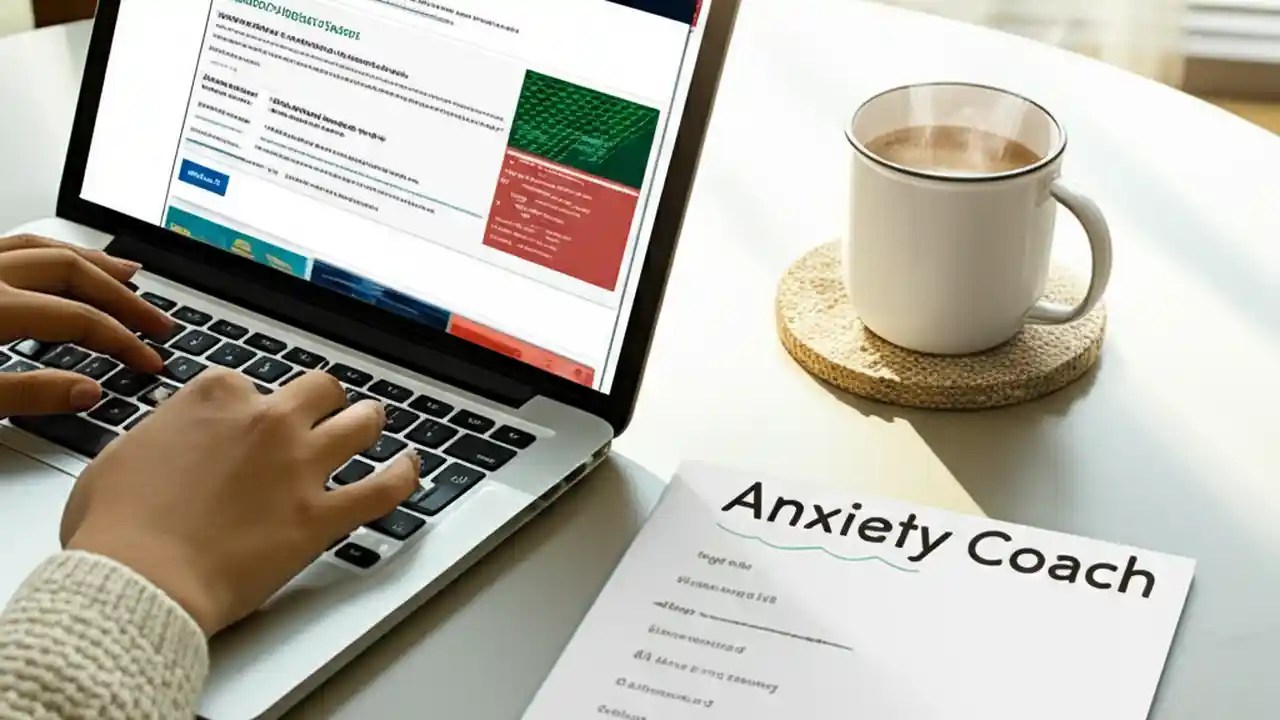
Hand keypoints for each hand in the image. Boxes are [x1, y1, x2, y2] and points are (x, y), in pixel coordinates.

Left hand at [0, 234, 171, 416]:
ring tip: (128, 274)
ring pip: (43, 247)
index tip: (149, 362)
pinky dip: (51, 251)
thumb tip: (87, 391)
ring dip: (92, 262)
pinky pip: (17, 245)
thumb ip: (26, 393)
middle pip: (71, 271)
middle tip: (157, 322)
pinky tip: (64, 261)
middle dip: (122, 298)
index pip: (77, 318)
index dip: (121, 341)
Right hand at [59, 368, 420, 634]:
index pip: (250, 383)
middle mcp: (267, 421)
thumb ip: (164, 437)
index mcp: (215, 397)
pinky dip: (404, 476)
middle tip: (324, 413)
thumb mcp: (121, 457)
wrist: (140, 579)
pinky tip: (410, 468)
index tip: (248, 424)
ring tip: (372, 425)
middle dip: (324, 401)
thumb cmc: (118, 528)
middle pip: (319, 390)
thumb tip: (172, 446)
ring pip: (361, 424)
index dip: (251, 405)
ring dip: (369, 422)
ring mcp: (301, 465)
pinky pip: (384, 489)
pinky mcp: (322, 515)